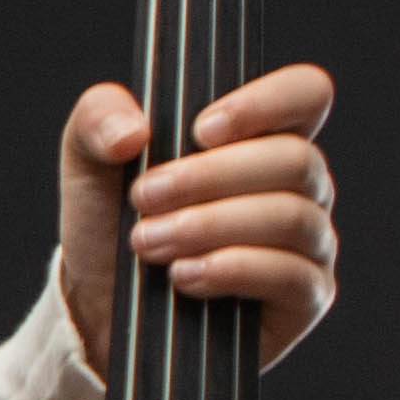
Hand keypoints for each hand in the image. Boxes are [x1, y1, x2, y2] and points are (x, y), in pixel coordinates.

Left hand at [57, 62, 337, 374]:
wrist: (100, 306)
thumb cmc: (111, 224)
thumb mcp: (90, 161)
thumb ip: (98, 117)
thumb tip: (133, 130)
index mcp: (263, 137)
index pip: (306, 93)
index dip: (266, 103)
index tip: (200, 131)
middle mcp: (300, 185)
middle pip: (295, 159)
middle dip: (209, 178)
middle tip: (144, 199)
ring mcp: (310, 242)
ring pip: (292, 217)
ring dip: (210, 226)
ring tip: (148, 241)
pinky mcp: (305, 298)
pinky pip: (293, 275)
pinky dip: (232, 269)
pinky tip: (182, 275)